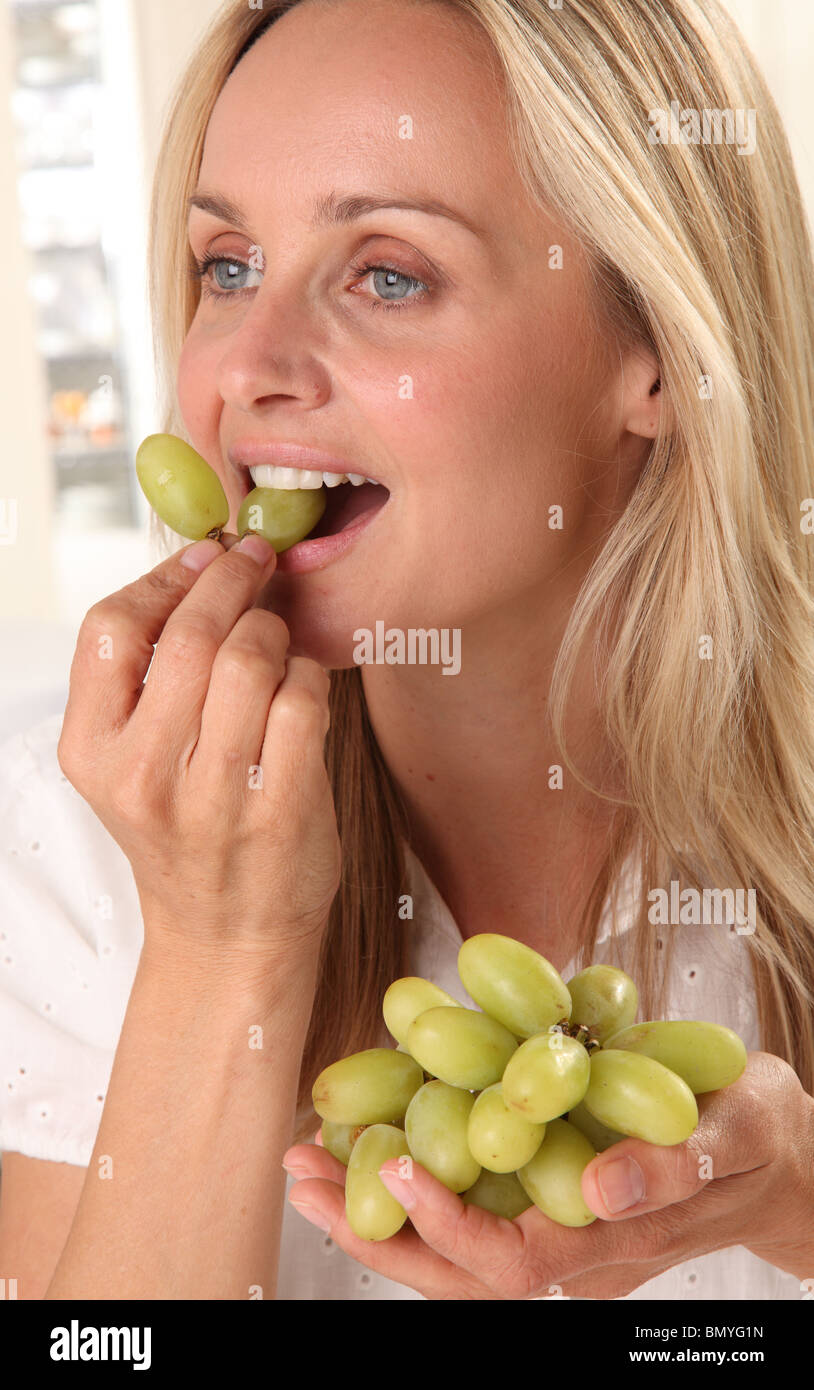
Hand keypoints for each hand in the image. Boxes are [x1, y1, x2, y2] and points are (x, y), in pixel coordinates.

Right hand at [58, 532, 341, 955]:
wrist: (226, 936)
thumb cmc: (185, 831)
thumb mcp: (130, 762)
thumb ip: (146, 677)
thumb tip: (199, 564)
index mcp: (92, 752)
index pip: (112, 628)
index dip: (165, 576)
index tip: (203, 554)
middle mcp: (141, 776)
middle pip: (189, 635)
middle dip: (232, 581)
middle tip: (257, 561)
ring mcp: (211, 799)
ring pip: (251, 660)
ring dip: (274, 630)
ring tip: (277, 638)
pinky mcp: (278, 811)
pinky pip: (302, 701)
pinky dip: (310, 677)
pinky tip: (303, 687)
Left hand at [283, 1051, 813, 1297]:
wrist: (774, 1158)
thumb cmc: (760, 1136)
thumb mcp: (742, 1129)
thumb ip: (680, 1161)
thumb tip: (598, 1184)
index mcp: (613, 1243)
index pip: (513, 1264)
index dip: (447, 1225)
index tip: (392, 1164)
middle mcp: (571, 1253)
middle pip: (457, 1275)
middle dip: (373, 1235)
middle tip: (300, 1177)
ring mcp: (554, 1233)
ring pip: (449, 1251)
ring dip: (373, 1213)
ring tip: (308, 1162)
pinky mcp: (544, 1199)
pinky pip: (467, 1207)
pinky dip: (410, 1181)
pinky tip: (367, 1135)